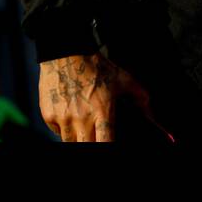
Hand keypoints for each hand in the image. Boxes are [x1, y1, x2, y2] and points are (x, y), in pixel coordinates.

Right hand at [39, 53, 161, 142]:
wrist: (66, 54)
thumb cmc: (96, 67)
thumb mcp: (123, 79)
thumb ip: (141, 97)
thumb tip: (152, 116)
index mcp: (102, 111)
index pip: (106, 143)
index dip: (109, 146)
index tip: (110, 142)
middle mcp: (82, 118)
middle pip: (86, 147)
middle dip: (93, 143)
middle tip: (97, 135)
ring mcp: (63, 119)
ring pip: (70, 143)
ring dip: (79, 138)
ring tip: (85, 126)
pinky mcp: (49, 117)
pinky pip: (57, 133)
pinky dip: (64, 130)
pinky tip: (71, 116)